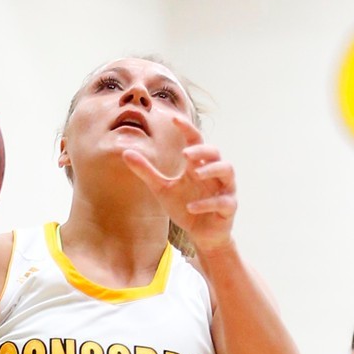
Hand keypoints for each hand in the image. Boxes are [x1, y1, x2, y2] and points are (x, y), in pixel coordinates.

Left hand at [121, 117, 236, 252]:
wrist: (201, 234)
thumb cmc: (185, 206)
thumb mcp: (162, 188)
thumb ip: (146, 171)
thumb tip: (125, 153)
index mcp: (198, 165)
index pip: (196, 140)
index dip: (187, 129)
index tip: (174, 119)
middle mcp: (214, 173)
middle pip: (215, 153)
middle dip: (202, 151)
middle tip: (185, 154)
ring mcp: (224, 189)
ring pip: (227, 171)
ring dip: (212, 170)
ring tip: (195, 174)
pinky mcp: (228, 208)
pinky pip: (223, 202)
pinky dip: (207, 203)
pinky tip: (191, 207)